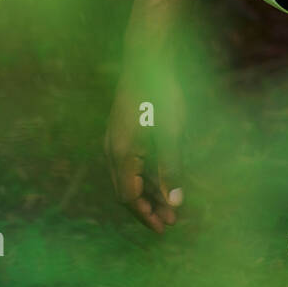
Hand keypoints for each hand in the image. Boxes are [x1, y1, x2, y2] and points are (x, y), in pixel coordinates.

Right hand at [105, 53, 185, 233]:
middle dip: (148, 208)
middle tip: (170, 223)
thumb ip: (171, 167)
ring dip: (149, 192)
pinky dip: (146, 175)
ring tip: (170, 207)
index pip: (129, 196)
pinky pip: (132, 163)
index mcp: (121, 154)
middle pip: (127, 190)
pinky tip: (164, 180)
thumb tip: (174, 202)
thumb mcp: (171, 133)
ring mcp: (115, 140)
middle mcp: (112, 149)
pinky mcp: (123, 131)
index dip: (146, 215)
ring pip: (130, 176)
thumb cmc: (160, 93)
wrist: (146, 58)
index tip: (164, 228)